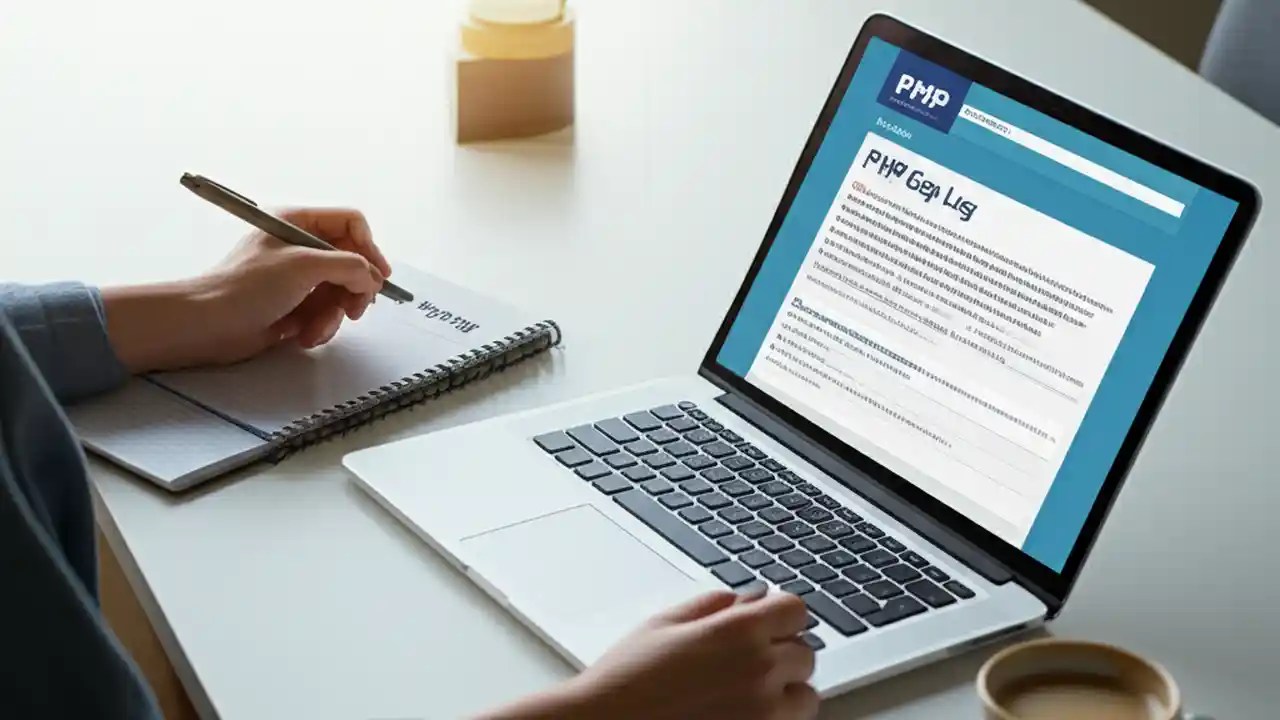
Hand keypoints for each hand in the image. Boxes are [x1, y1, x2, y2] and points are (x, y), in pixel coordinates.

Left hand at [104, 207, 392, 372]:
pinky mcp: (294, 306)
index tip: (378, 276)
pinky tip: (302, 335)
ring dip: (334, 315)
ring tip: (315, 328)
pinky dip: (320, 327)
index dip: (370, 248)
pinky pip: (325, 314)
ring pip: (341, 293)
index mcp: (298, 223)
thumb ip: (349, 266)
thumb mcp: (304, 266)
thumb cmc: (246, 286)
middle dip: (353, 290)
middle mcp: (300, 247)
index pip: (351, 224)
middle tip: (355, 309)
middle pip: (352, 262)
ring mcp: (298, 278)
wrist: (208, 325)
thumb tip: (372, 279)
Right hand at [479, 590, 817, 719]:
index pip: (797, 610)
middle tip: (748, 661)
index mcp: (739, 632)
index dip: (780, 615)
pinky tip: (739, 715)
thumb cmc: (627, 679)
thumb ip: (711, 605)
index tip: (768, 622)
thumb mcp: (664, 624)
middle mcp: (760, 672)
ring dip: (785, 693)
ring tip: (747, 694)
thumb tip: (745, 598)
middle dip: (782, 653)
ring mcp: (763, 715)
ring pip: (805, 698)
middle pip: (805, 654)